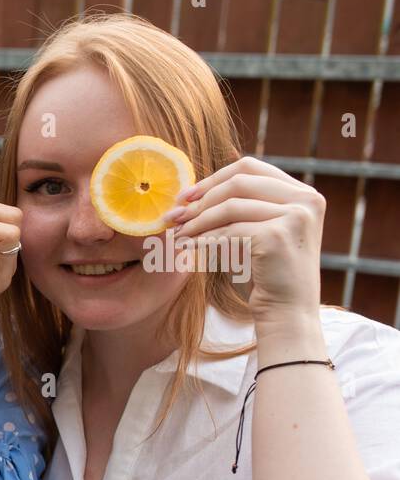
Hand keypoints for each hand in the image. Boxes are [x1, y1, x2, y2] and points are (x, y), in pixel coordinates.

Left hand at [170, 155, 325, 328]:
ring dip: (197, 221)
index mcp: (302, 193)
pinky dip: (204, 239)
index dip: (213, 178)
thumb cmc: (266, 274)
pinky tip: (188, 247)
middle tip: (173, 216)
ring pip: (230, 206)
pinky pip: (229, 231)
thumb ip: (241, 207)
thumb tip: (191, 192)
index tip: (185, 196)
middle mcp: (305, 199)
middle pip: (238, 182)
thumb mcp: (257, 231)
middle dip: (200, 199)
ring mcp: (295, 216)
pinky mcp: (277, 236)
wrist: (287, 311)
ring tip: (176, 234)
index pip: (250, 167)